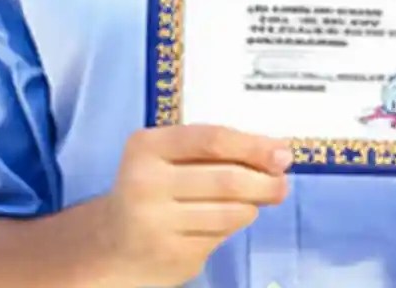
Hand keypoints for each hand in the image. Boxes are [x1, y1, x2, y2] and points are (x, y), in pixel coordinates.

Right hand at [100, 124, 292, 286]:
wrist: (112, 242)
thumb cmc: (153, 187)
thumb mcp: (169, 157)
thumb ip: (215, 150)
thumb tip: (277, 153)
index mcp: (146, 147)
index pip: (212, 140)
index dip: (254, 146)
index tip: (283, 153)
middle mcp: (145, 183)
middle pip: (227, 180)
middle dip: (265, 182)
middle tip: (281, 184)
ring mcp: (155, 223)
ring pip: (230, 212)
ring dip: (252, 207)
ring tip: (253, 202)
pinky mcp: (169, 254)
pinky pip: (220, 237)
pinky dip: (231, 228)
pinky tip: (221, 222)